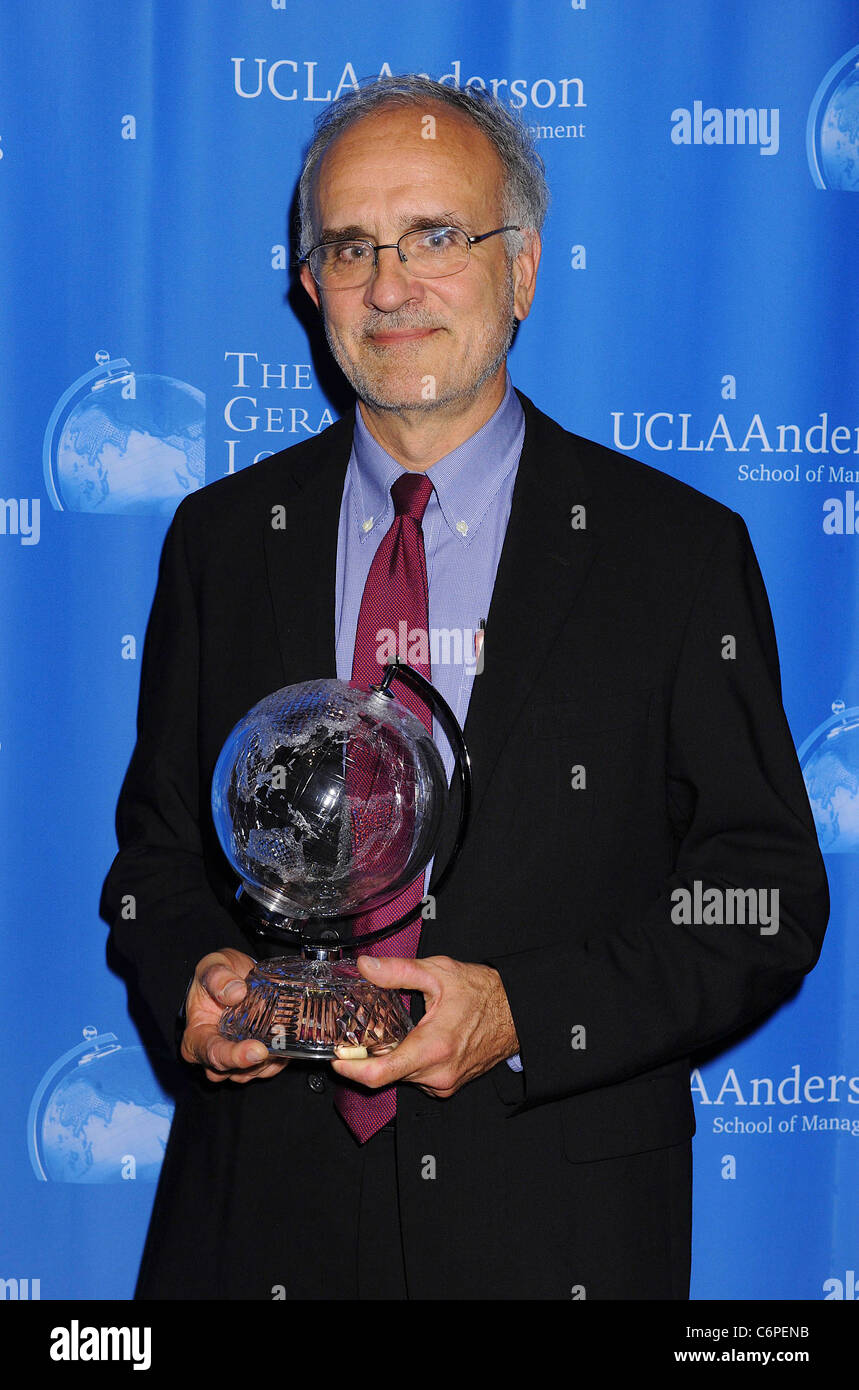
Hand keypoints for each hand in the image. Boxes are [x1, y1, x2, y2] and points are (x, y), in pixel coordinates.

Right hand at [180, 948, 288, 1083]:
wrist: (237, 977)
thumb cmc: (218, 975)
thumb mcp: (212, 966)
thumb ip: (218, 977)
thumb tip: (236, 993)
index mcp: (197, 1036)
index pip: (212, 1053)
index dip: (235, 1056)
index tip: (257, 1050)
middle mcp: (214, 1054)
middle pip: (234, 1071)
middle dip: (257, 1062)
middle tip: (276, 1045)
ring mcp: (236, 1060)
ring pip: (254, 1072)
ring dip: (272, 1059)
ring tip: (283, 1033)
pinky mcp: (255, 1060)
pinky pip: (270, 1067)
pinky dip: (282, 1057)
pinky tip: (287, 1039)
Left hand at [330, 954, 518, 1098]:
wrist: (516, 1013)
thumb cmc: (483, 993)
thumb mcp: (439, 972)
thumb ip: (399, 971)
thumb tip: (367, 967)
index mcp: (433, 1047)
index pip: (381, 1074)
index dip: (352, 1069)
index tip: (337, 1059)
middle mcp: (438, 1073)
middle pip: (387, 1074)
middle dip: (371, 1055)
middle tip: (364, 1033)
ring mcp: (445, 1083)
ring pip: (402, 1076)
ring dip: (392, 1057)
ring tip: (396, 1032)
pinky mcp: (449, 1086)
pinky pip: (418, 1077)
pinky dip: (409, 1061)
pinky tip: (414, 1040)